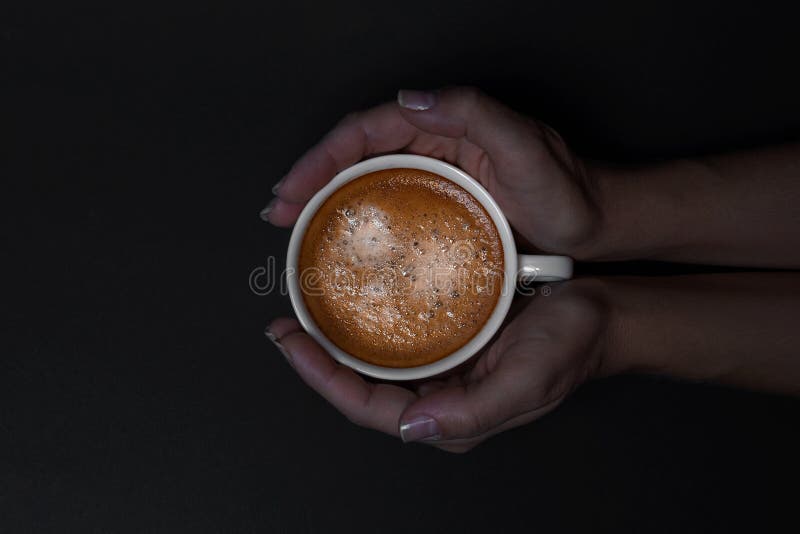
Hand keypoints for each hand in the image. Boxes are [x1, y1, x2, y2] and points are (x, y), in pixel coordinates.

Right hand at [263, 86, 601, 257]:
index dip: (323, 157)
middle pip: (357, 155)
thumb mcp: (525, 146)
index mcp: (446, 125)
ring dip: (327, 200)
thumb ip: (471, 113)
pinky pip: (388, 206)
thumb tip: (407, 98)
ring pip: (366, 180)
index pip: (368, 131)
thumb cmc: (567, 191)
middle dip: (312, 179)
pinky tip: (341, 242)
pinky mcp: (442, 206)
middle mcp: (435, 145)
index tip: (293, 189)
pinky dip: (357, 220)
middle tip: (280, 213)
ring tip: (295, 227)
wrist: (594, 226)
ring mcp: (437, 177)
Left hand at [266, 280, 607, 451]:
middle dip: (317, 362)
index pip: (368, 408)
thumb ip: (470, 410)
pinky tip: (350, 300)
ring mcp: (441, 372)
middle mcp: (437, 398)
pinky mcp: (447, 345)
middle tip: (284, 327)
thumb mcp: (527, 380)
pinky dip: (366, 323)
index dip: (323, 380)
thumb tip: (411, 428)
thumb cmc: (571, 347)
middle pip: (360, 389)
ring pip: (373, 364)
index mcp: (449, 418)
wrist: (598, 315)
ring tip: (303, 313)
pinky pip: (394, 339)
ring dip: (336, 342)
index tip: (291, 344)